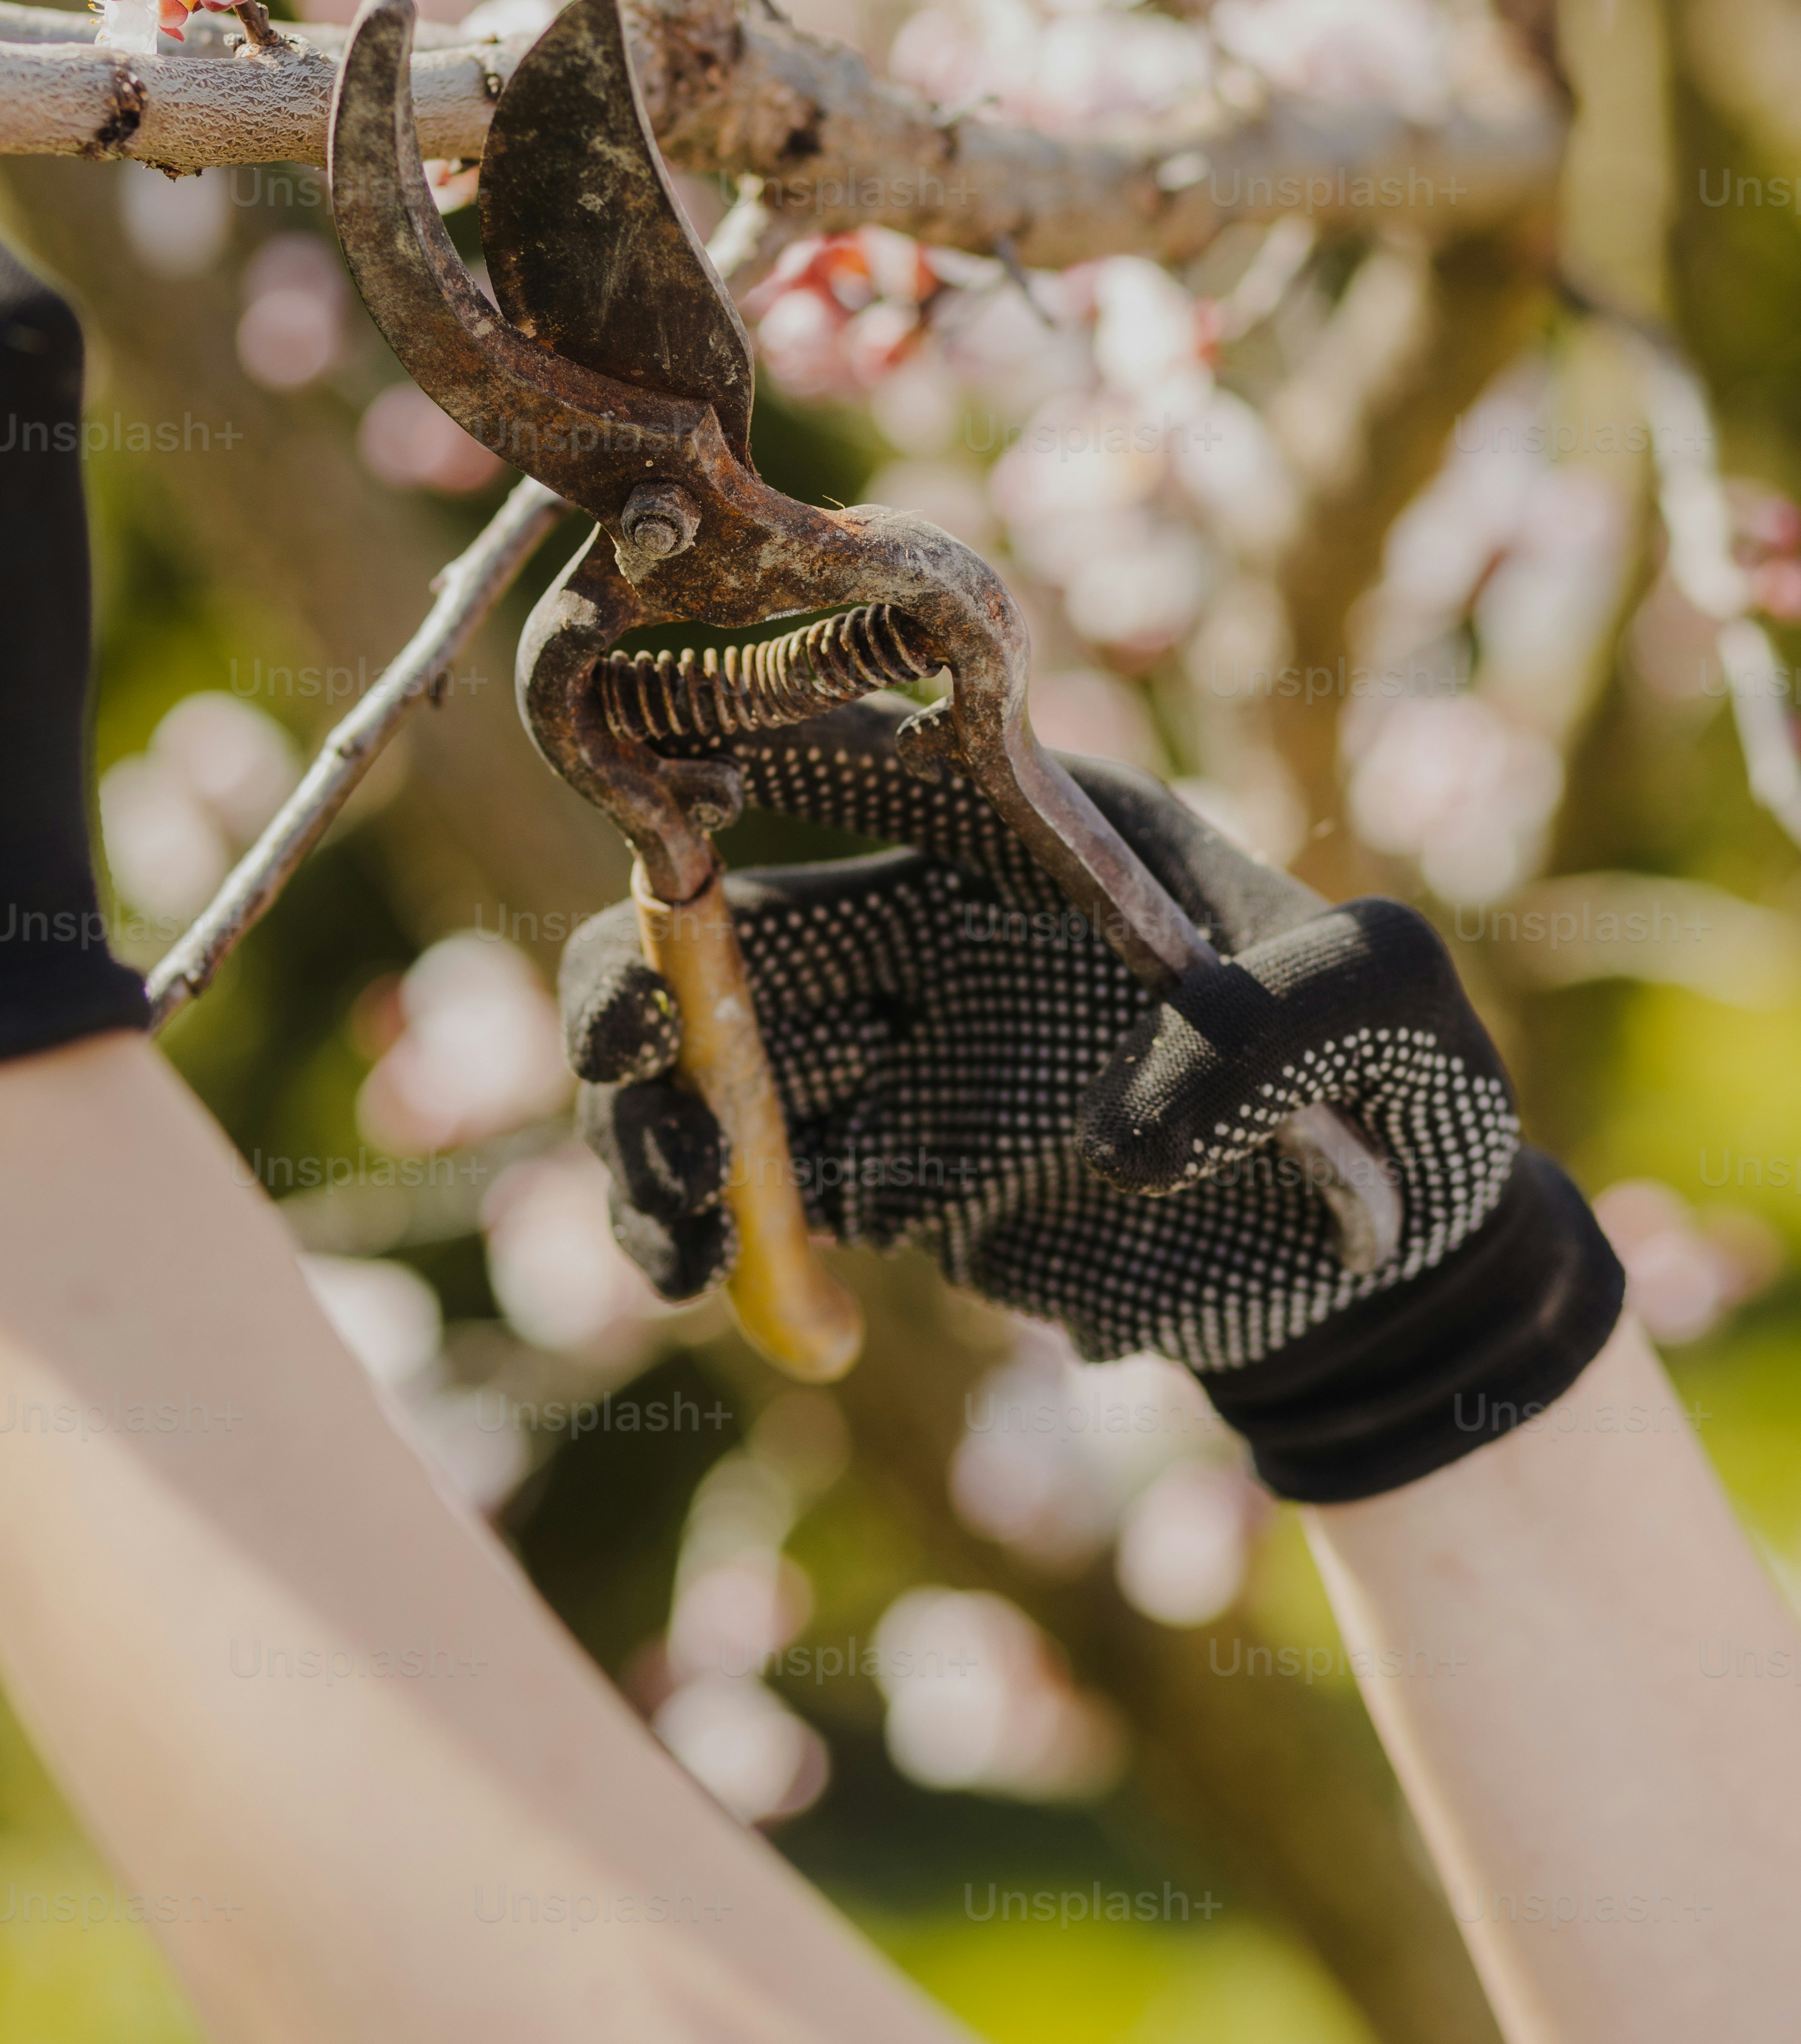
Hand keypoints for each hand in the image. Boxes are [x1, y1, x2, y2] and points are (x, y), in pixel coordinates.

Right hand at [559, 699, 1620, 1499]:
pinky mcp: (891, 1173)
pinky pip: (752, 1182)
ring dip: (653, 1119)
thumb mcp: (1386, 1017)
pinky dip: (694, 1221)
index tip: (668, 846)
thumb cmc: (1402, 1094)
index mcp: (1025, 836)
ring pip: (713, 1059)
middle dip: (650, 991)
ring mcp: (904, 1052)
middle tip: (641, 1074)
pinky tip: (696, 1275)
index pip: (848, 767)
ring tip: (683, 1217)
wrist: (1380, 1269)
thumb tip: (1126, 1134)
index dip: (722, 772)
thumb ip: (1274, 1031)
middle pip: (732, 932)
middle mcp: (938, 922)